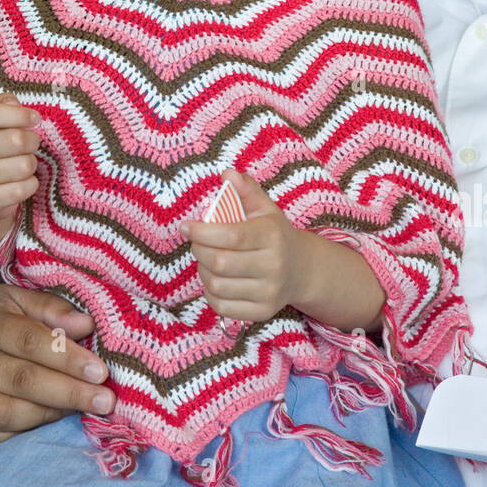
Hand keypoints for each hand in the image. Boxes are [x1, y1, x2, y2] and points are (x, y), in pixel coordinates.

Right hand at [0, 92, 40, 221]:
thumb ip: (6, 106)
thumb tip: (15, 105)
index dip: (18, 114)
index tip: (34, 119)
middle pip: (16, 139)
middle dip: (33, 141)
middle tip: (30, 145)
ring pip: (24, 165)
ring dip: (31, 164)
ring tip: (21, 165)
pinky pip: (24, 188)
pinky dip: (30, 185)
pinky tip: (19, 183)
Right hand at [0, 283, 114, 446]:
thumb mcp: (15, 299)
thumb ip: (51, 308)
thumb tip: (86, 324)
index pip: (32, 341)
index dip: (68, 358)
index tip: (100, 372)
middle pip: (23, 381)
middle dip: (70, 393)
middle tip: (105, 401)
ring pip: (7, 414)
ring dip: (49, 415)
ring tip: (78, 412)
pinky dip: (22, 436)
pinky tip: (45, 426)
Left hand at [182, 169, 308, 323]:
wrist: (301, 270)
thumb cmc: (275, 235)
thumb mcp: (265, 209)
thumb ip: (246, 190)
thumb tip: (227, 173)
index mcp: (272, 236)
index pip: (230, 236)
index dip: (202, 232)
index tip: (185, 227)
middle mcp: (273, 266)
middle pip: (220, 263)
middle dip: (199, 251)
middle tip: (196, 242)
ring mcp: (268, 292)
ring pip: (217, 285)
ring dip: (203, 271)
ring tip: (207, 260)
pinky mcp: (262, 312)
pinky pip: (222, 307)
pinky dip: (210, 293)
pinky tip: (215, 279)